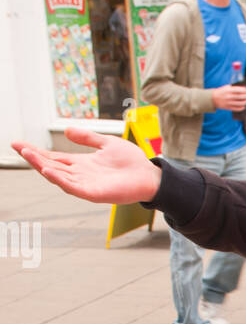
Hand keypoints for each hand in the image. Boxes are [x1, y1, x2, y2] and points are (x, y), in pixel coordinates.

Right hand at [12, 124, 161, 202]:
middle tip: (18, 147)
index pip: (53, 157)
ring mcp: (86, 185)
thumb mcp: (106, 143)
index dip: (36, 151)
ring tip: (29, 155)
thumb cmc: (131, 161)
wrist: (150, 175)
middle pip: (52, 166)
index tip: (18, 143)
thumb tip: (66, 130)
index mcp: (81, 164)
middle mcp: (80, 175)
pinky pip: (74, 188)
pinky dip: (60, 180)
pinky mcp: (95, 194)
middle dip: (34, 157)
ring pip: (59, 176)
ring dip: (43, 167)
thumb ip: (87, 138)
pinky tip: (49, 171)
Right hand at [211, 84, 245, 111]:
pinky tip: (243, 106)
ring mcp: (229, 102)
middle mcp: (229, 96)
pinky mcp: (228, 107)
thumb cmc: (221, 92)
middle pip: (241, 97)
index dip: (245, 90)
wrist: (213, 98)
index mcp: (229, 90)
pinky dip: (242, 108)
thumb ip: (234, 88)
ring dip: (245, 102)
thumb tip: (243, 89)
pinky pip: (237, 108)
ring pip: (240, 103)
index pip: (240, 90)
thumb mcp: (226, 87)